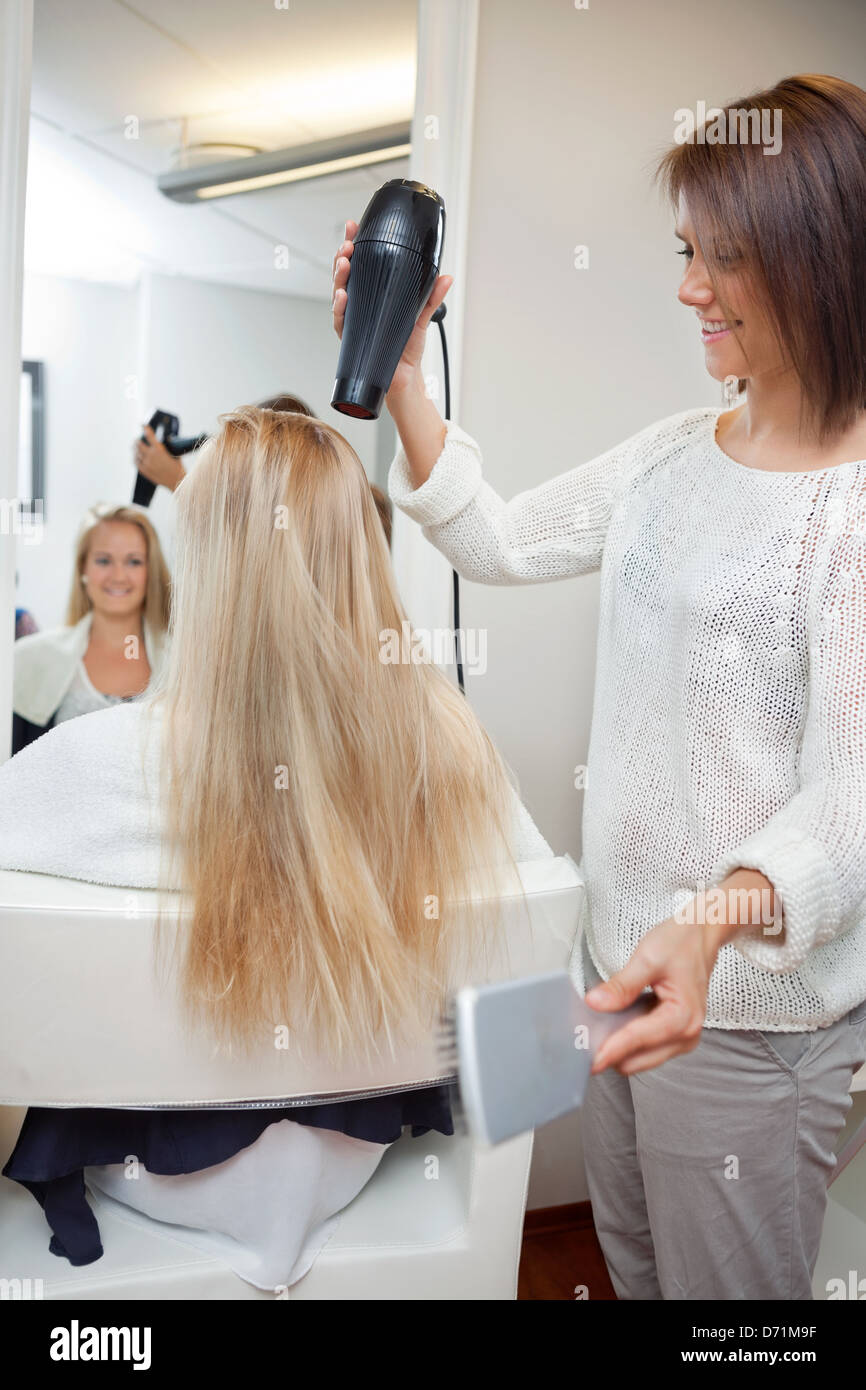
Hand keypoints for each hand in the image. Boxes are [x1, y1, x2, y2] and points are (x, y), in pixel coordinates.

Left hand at [134, 426, 185, 491]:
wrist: (177, 483)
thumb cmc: (178, 468)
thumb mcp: (175, 454)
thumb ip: (168, 447)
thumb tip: (166, 440)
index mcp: (159, 450)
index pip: (149, 435)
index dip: (145, 428)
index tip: (142, 425)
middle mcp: (151, 456)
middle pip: (138, 444)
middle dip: (137, 440)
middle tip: (137, 439)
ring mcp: (146, 464)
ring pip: (136, 453)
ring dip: (135, 449)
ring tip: (135, 447)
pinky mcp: (145, 471)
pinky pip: (136, 462)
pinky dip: (135, 458)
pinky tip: (136, 457)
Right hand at [331, 219, 453, 396]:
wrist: (404, 379)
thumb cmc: (407, 348)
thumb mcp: (421, 316)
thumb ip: (431, 296)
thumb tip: (446, 278)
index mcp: (373, 295)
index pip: (360, 266)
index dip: (354, 245)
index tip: (352, 227)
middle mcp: (360, 306)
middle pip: (345, 276)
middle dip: (342, 258)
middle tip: (347, 246)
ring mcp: (354, 321)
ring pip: (339, 294)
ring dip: (339, 278)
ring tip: (345, 264)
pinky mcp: (352, 338)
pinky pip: (341, 322)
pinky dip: (340, 309)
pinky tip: (342, 296)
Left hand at [585, 914, 723, 1075]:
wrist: (701, 936)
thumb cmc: (680, 943)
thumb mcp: (647, 958)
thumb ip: (621, 985)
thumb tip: (595, 1004)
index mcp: (683, 1016)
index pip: (638, 1039)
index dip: (610, 1049)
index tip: (588, 1060)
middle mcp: (687, 1034)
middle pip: (638, 1060)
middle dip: (612, 1052)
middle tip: (584, 1038)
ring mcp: (684, 1038)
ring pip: (641, 1060)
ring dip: (619, 1049)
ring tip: (598, 1029)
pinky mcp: (677, 1036)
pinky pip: (646, 1050)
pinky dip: (628, 1043)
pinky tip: (615, 1024)